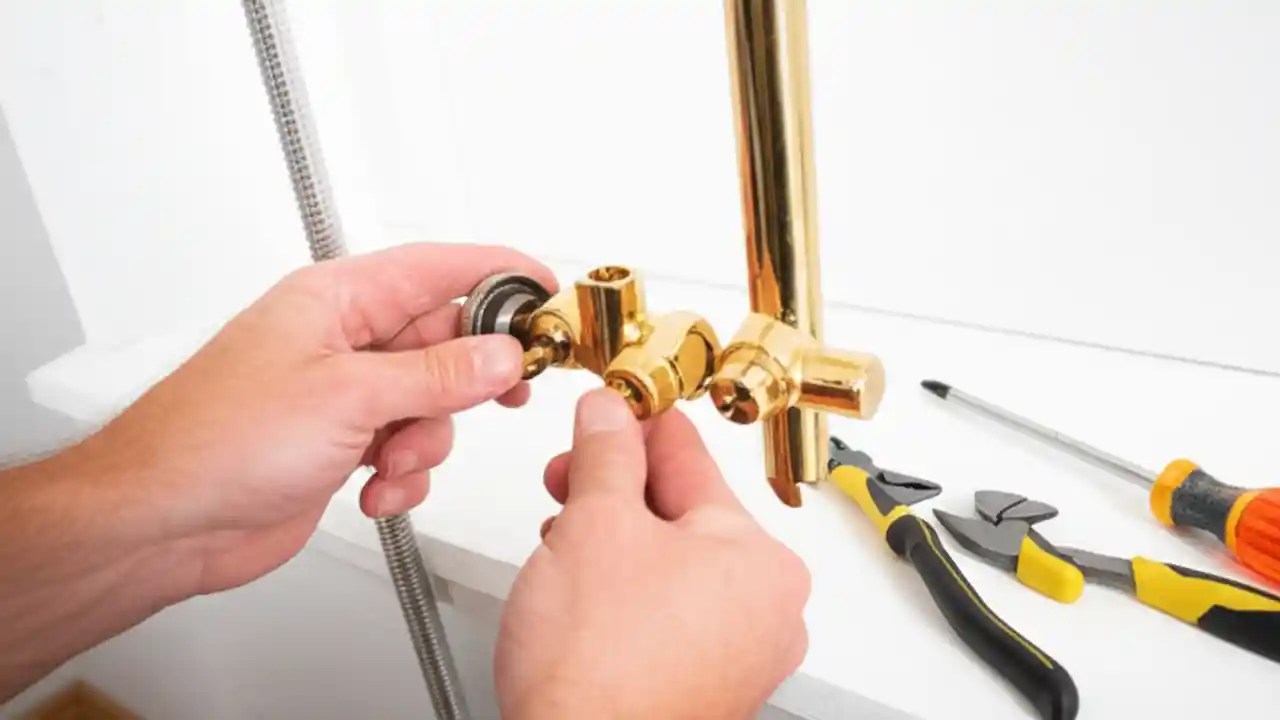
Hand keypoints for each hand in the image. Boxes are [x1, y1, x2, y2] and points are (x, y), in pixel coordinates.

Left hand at [83, 243, 556, 595]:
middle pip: (443, 341)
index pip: (439, 267)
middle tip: (506, 396)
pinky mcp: (340, 444)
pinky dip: (402, 475)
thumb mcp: (349, 396)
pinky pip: (405, 447)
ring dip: (427, 441)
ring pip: (432, 403)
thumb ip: (438, 374)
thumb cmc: (217, 441)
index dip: (500, 275)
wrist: (163, 521)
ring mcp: (342, 394)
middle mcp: (342, 341)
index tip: (548, 292)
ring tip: (392, 462)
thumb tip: (501, 354)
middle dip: (468, 380)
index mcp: (337, 300)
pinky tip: (373, 491)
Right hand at [496, 390, 810, 719]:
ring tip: (564, 545)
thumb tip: (608, 416)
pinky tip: (584, 596)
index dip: (633, 425)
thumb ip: (605, 455)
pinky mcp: (706, 686)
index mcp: (759, 557)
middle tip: (566, 484)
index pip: (690, 457)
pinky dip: (626, 592)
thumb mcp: (594, 526)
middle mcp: (766, 608)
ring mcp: (739, 654)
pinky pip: (668, 612)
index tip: (603, 413)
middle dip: (614, 493)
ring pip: (671, 563)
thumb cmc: (599, 672)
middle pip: (682, 512)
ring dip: (614, 542)